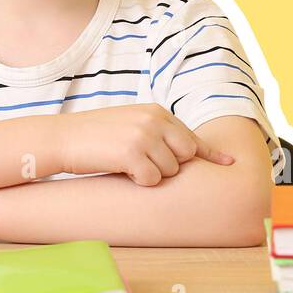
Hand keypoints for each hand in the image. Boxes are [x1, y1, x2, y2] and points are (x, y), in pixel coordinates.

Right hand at [56, 103, 233, 185]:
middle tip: (144, 163)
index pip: (191, 136)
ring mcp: (144, 135)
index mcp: (156, 111)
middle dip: (170, 165)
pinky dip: (139, 181)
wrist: (63, 137)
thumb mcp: (131, 124)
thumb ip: (158, 132)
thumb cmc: (96, 135)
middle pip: (186, 155)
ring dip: (152, 174)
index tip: (230, 164)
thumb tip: (187, 152)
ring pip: (170, 171)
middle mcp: (154, 120)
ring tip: (126, 163)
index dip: (211, 154)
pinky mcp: (132, 153)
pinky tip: (122, 171)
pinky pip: (152, 180)